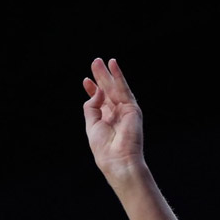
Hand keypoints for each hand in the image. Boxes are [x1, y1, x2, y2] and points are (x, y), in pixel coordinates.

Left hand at [82, 57, 144, 180]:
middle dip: (100, 77)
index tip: (86, 80)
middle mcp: (116, 113)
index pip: (100, 100)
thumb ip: (92, 106)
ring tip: (100, 61)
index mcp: (106, 119)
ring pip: (115, 88)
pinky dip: (119, 76)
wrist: (118, 159)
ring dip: (108, 74)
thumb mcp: (92, 124)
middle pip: (107, 91)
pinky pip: (124, 89)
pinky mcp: (132, 108)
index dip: (93, 89)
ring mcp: (125, 110)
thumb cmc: (104, 148)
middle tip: (95, 62)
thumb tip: (96, 90)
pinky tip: (113, 65)